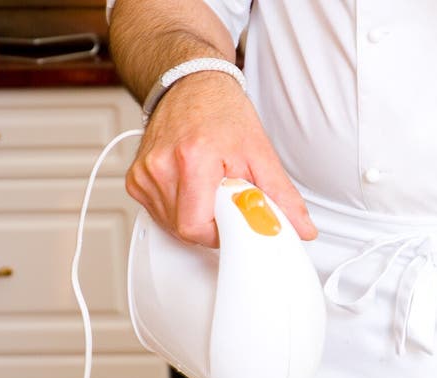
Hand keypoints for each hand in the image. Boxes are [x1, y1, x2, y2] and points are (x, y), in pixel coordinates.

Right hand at [125, 71, 317, 247]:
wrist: (191, 84)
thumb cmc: (221, 112)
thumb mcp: (259, 152)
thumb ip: (281, 196)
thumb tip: (301, 227)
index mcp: (192, 159)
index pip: (197, 228)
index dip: (220, 233)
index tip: (233, 218)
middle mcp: (161, 166)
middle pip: (185, 230)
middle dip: (210, 224)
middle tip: (223, 197)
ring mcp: (145, 175)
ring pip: (171, 226)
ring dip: (195, 217)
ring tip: (206, 187)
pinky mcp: (135, 181)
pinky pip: (158, 216)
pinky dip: (178, 210)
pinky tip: (189, 189)